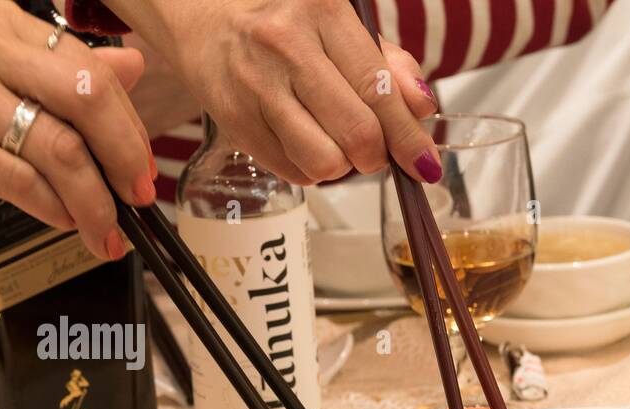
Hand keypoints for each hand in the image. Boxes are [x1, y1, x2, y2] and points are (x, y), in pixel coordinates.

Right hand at [0, 0, 155, 259]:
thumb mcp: (2, 79)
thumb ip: (67, 72)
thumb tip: (134, 65)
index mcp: (5, 24)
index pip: (93, 71)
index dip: (131, 126)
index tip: (143, 168)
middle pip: (87, 100)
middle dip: (125, 157)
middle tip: (139, 198)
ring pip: (60, 148)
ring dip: (95, 202)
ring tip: (107, 232)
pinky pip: (22, 179)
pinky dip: (55, 209)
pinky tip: (65, 222)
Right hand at [106, 0, 440, 184]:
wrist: (203, 18)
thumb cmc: (284, 23)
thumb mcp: (340, 25)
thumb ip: (387, 65)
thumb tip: (422, 108)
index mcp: (323, 13)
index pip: (378, 91)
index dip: (408, 138)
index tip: (425, 164)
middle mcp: (286, 46)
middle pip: (357, 134)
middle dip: (376, 156)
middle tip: (373, 151)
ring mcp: (256, 86)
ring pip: (325, 162)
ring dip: (342, 166)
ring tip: (333, 141)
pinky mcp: (235, 121)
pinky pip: (294, 172)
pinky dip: (309, 167)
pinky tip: (301, 138)